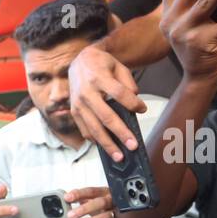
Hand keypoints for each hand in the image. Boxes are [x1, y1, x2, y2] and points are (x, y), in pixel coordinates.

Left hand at [65, 186, 119, 217]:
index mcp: (105, 192)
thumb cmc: (106, 207)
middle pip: (100, 203)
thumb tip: (67, 197)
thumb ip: (82, 197)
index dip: (79, 194)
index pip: (92, 191)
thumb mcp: (95, 199)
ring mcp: (116, 214)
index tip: (67, 198)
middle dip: (84, 209)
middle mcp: (112, 201)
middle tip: (70, 215)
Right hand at [68, 46, 146, 161]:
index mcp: (99, 78)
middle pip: (106, 117)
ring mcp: (78, 104)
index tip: (142, 109)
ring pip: (94, 128)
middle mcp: (86, 93)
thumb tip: (135, 105)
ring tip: (119, 156)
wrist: (79, 61)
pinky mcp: (74, 112)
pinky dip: (95, 140)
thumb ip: (128, 83)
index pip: (119, 94)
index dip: (133, 103)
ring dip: (107, 144)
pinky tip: (105, 147)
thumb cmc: (101, 65)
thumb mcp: (118, 66)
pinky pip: (85, 130)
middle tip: (132, 146)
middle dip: (121, 133)